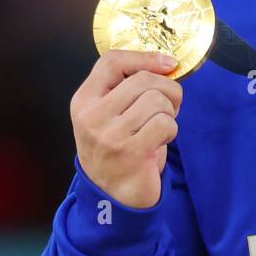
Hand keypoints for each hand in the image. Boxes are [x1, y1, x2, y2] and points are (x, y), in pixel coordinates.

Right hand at [70, 50, 183, 208]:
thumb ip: (127, 89)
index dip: (144, 57)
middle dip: (168, 89)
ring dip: (169, 113)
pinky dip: (171, 130)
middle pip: (142, 79)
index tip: (168, 64)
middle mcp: (91, 116)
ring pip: (157, 101)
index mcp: (83, 101)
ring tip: (161, 126)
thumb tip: (165, 63)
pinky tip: (161, 141)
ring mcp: (109, 136)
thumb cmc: (119, 149)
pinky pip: (165, 124)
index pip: (111, 61)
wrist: (113, 197)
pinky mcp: (130, 153)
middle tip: (169, 106)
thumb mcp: (110, 115)